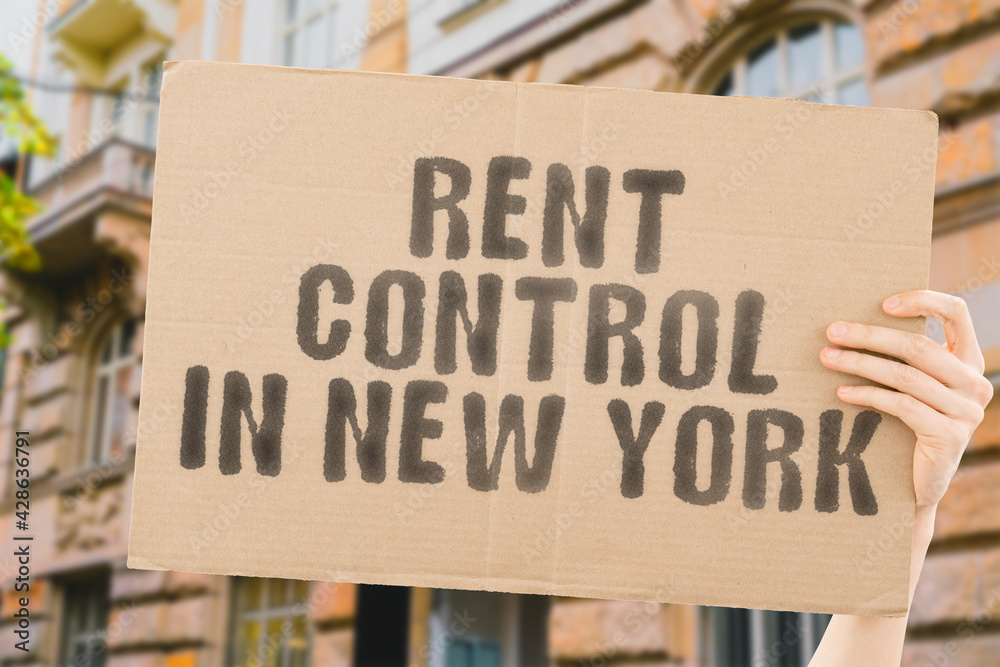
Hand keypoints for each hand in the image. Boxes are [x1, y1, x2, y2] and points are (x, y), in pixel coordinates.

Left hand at [819, 290, 992, 510]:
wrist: (918, 483)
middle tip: (832, 331)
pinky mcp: (948, 436)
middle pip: (918, 346)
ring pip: (905, 376)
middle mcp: (975, 382)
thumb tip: (851, 324)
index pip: (957, 313)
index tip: (883, 303)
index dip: (923, 301)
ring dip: (859, 363)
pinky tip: (842, 392)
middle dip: (870, 335)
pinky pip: (901, 406)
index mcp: (969, 361)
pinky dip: (867, 395)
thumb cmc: (908, 423)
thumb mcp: (914, 385)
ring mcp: (966, 411)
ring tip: (827, 358)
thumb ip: (904, 357)